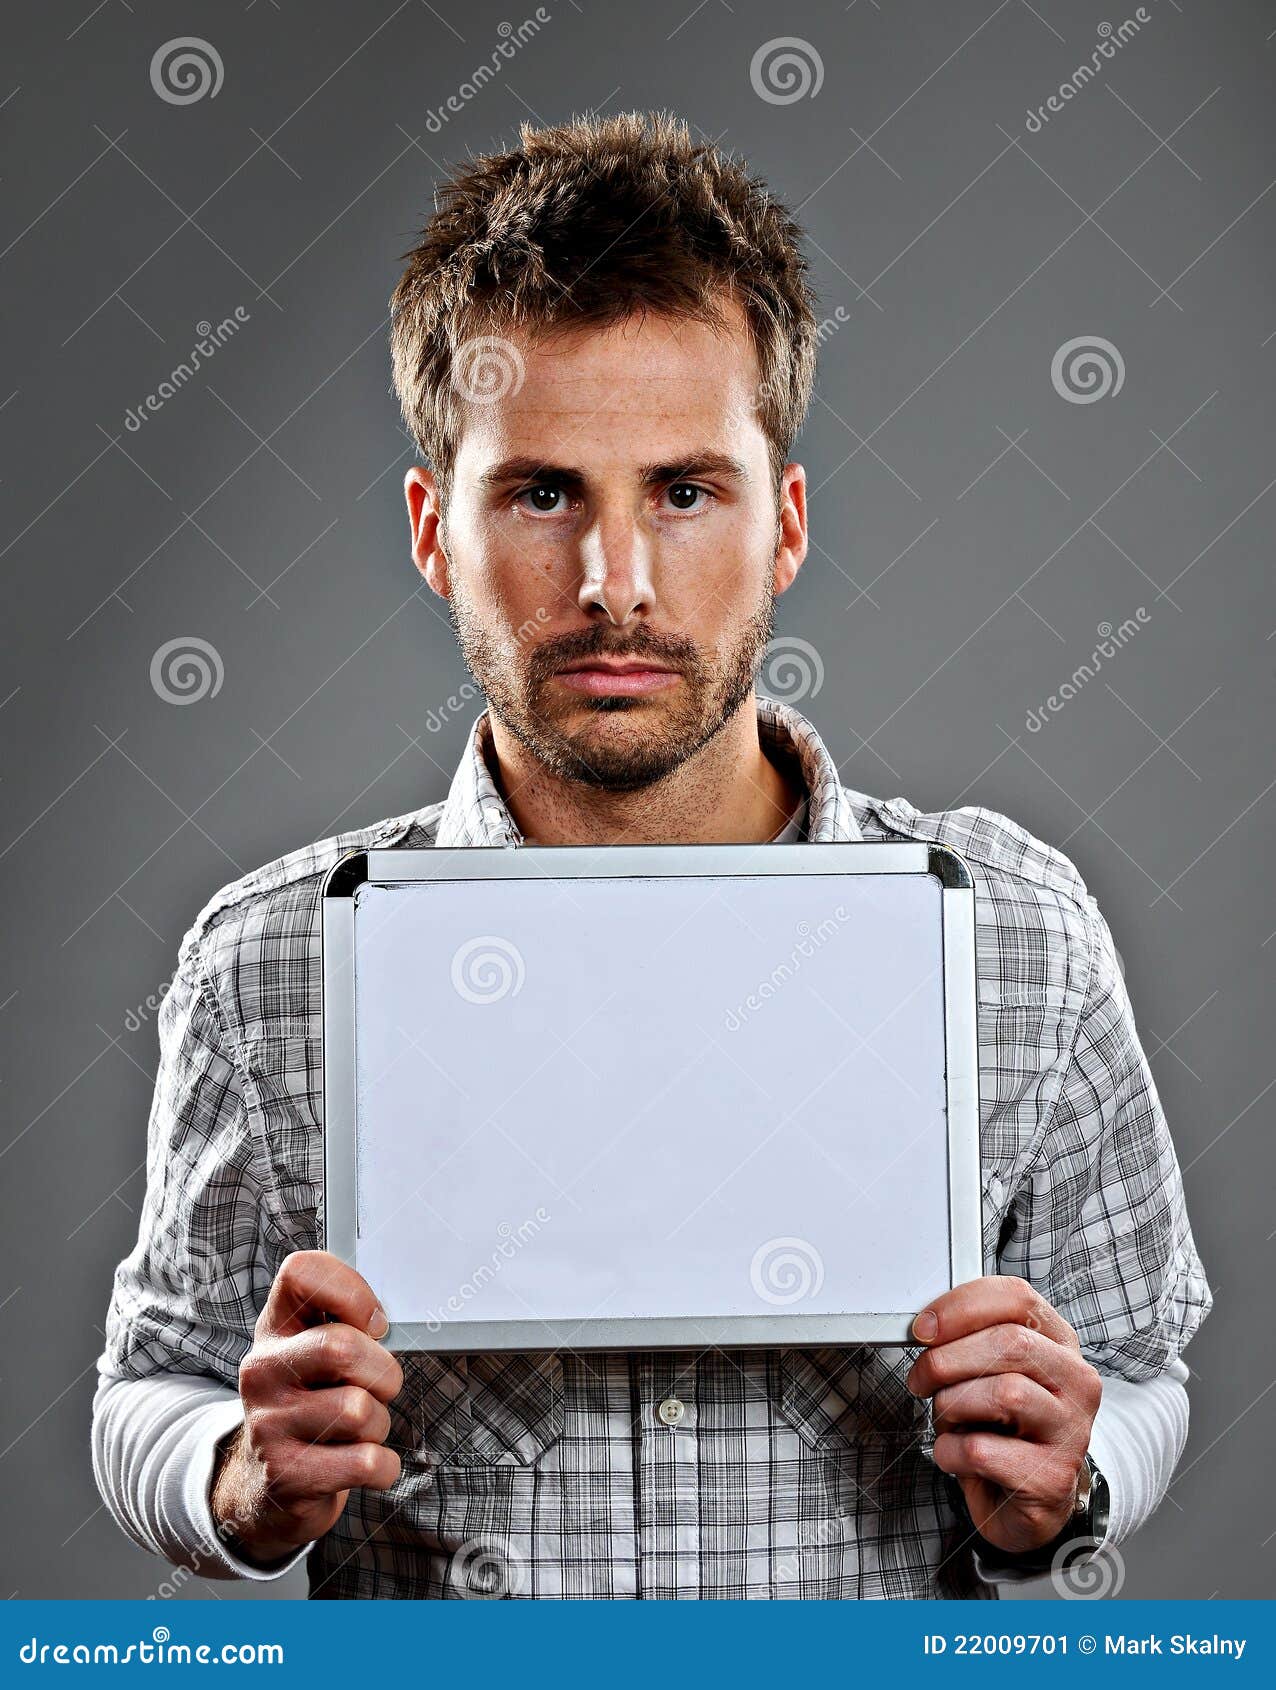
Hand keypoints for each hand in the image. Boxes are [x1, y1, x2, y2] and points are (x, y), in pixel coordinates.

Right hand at [210, 1250, 403, 1566]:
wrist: (266, 1485)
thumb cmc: (310, 1403)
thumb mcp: (314, 1352)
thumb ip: (343, 1322)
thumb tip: (378, 1323)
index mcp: (274, 1328)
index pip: (301, 1271)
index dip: (351, 1291)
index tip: (371, 1324)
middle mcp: (262, 1371)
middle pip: (342, 1347)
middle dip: (383, 1371)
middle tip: (378, 1386)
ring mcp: (268, 1425)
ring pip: (361, 1410)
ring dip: (380, 1424)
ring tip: (358, 1430)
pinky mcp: (287, 1476)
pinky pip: (368, 1463)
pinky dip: (384, 1467)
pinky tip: (360, 1463)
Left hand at [905, 1275, 1102, 1555]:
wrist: (1026, 1501)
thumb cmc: (1002, 1427)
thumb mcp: (990, 1373)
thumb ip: (971, 1341)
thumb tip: (927, 1327)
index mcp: (1059, 1343)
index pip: (1018, 1298)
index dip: (962, 1306)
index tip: (923, 1327)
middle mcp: (1077, 1382)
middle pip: (1010, 1343)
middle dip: (948, 1358)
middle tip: (920, 1378)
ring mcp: (1072, 1431)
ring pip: (1004, 1394)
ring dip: (953, 1405)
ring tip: (948, 1418)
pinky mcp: (1053, 1478)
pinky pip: (984, 1450)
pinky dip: (951, 1451)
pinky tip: (954, 1455)